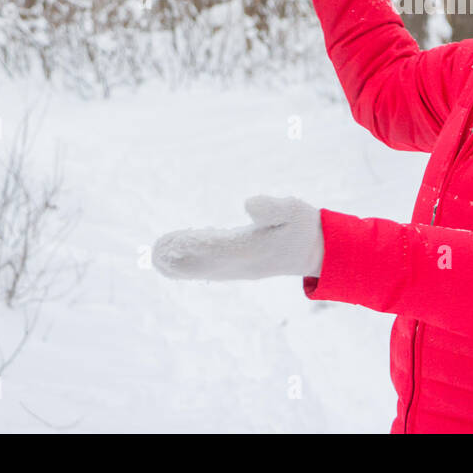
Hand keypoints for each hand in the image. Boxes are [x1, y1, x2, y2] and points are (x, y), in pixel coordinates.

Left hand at [151, 195, 324, 280]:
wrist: (320, 251)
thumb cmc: (305, 227)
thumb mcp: (294, 211)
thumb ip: (272, 208)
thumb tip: (248, 203)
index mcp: (253, 251)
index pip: (215, 250)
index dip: (191, 248)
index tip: (169, 245)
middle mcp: (243, 264)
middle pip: (203, 265)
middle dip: (178, 260)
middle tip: (152, 254)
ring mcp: (242, 267)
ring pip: (204, 269)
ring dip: (180, 264)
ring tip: (156, 257)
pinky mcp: (243, 265)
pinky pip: (211, 268)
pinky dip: (192, 265)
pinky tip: (180, 259)